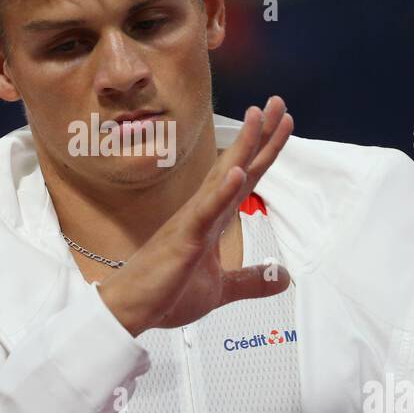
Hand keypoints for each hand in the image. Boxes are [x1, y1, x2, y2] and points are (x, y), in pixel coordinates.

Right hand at [98, 96, 293, 335]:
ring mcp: (192, 221)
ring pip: (222, 177)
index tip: (281, 122)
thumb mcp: (221, 289)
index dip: (264, 150)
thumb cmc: (166, 294)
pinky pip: (205, 211)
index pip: (245, 178)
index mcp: (213, 219)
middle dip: (259, 134)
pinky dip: (222, 191)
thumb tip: (283, 277)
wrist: (130, 310)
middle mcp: (203, 211)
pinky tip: (236, 172)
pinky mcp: (184, 238)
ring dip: (242, 147)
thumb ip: (252, 281)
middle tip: (276, 102)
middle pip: (236, 165)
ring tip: (258, 117)